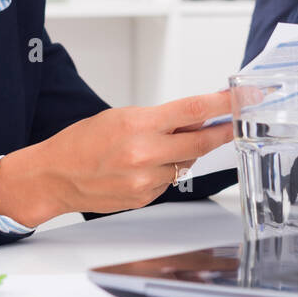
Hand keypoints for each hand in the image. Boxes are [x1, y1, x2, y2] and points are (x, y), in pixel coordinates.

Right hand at [0, 90, 233, 222]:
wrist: (54, 177)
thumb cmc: (82, 142)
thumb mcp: (121, 116)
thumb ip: (160, 119)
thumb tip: (195, 117)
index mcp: (138, 124)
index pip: (194, 110)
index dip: (224, 104)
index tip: (243, 98)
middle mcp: (145, 154)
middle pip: (201, 141)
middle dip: (221, 132)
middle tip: (235, 123)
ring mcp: (146, 180)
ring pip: (186, 163)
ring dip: (184, 152)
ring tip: (158, 146)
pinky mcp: (145, 199)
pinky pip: (169, 181)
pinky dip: (166, 171)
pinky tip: (143, 166)